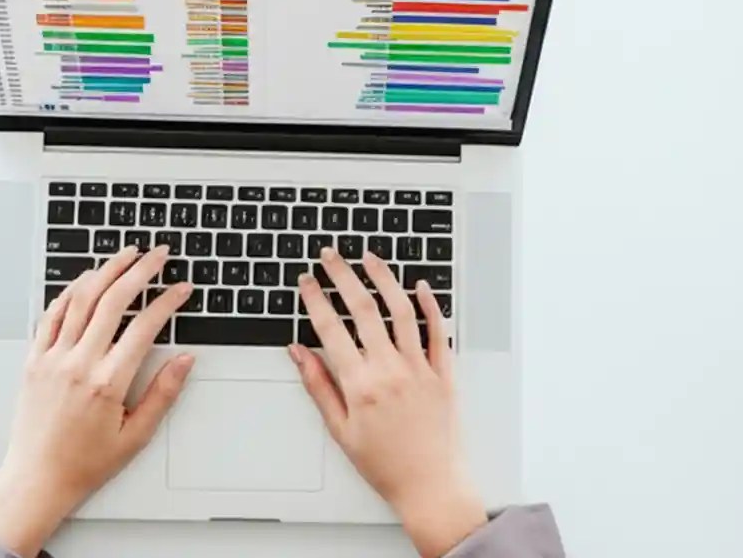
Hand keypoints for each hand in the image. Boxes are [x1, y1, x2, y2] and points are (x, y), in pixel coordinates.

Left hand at [0, 245, 194, 557]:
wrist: (35, 479)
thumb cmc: (83, 463)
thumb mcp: (135, 436)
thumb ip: (163, 394)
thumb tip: (185, 361)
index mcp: (107, 383)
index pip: (144, 326)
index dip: (168, 301)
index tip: (181, 289)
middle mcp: (78, 364)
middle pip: (113, 301)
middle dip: (140, 271)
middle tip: (158, 255)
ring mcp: (52, 359)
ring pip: (80, 299)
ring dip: (106, 271)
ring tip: (125, 254)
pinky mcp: (34, 361)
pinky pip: (51, 316)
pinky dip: (69, 292)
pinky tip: (84, 281)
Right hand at [291, 247, 485, 557]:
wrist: (431, 486)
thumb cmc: (385, 464)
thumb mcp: (339, 430)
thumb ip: (318, 386)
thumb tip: (299, 352)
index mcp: (360, 385)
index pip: (330, 329)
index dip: (315, 299)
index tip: (306, 281)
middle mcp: (390, 370)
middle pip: (362, 308)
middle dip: (343, 275)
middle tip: (330, 256)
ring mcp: (419, 368)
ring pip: (400, 310)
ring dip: (383, 278)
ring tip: (369, 258)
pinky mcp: (444, 373)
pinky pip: (437, 330)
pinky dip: (429, 305)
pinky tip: (420, 286)